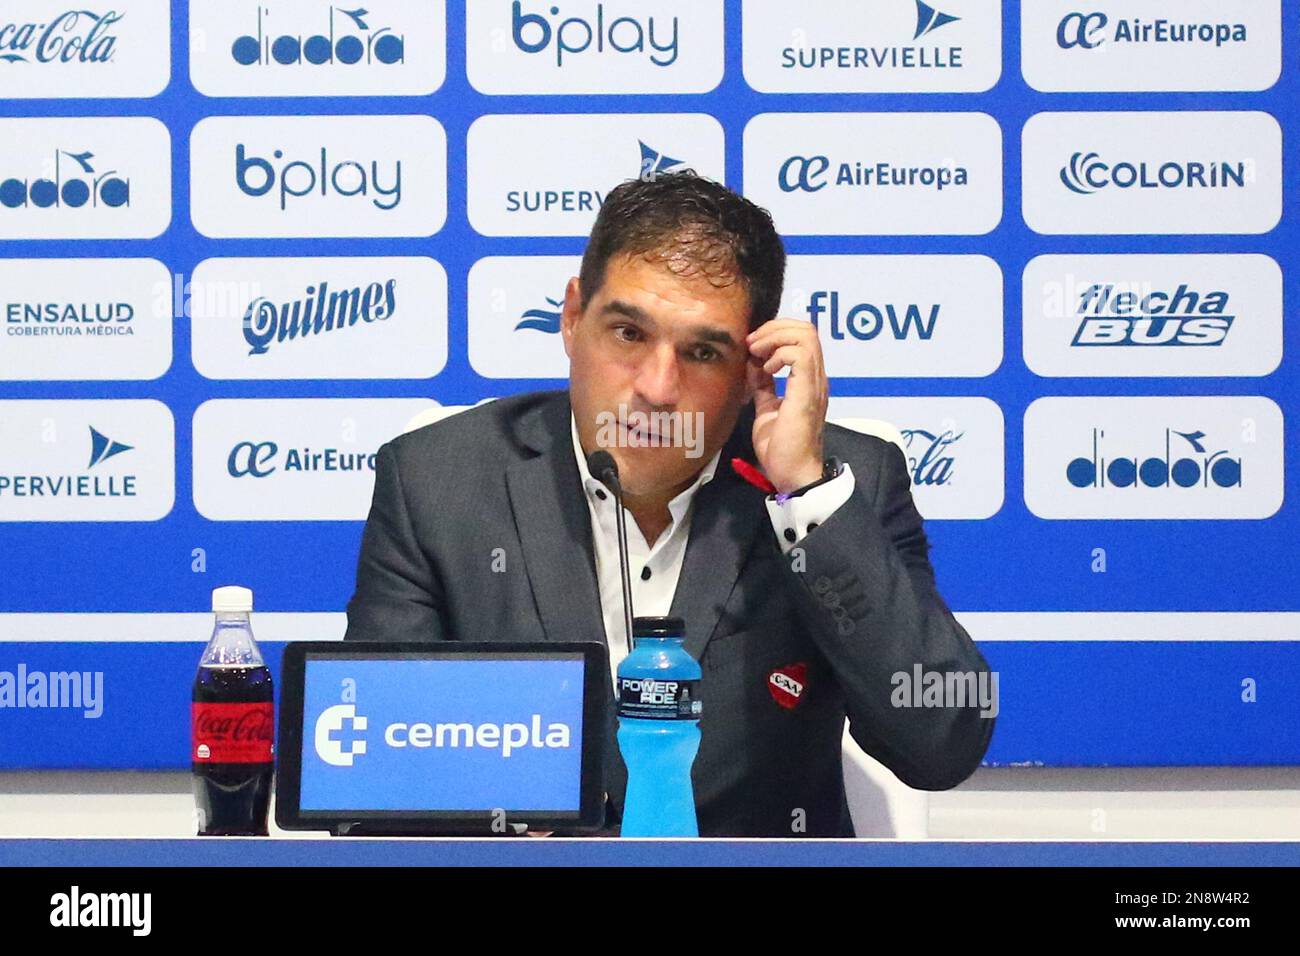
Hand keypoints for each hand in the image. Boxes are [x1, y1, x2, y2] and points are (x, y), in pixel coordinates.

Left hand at [746, 318, 827, 493]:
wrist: (791, 473)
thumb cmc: (780, 447)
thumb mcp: (766, 408)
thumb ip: (763, 385)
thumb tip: (753, 363)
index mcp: (808, 380)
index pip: (802, 336)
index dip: (775, 332)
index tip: (752, 346)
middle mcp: (816, 377)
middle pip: (806, 328)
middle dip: (774, 328)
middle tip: (753, 345)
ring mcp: (815, 384)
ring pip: (805, 335)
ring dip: (775, 338)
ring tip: (758, 354)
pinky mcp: (807, 392)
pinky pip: (799, 355)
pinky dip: (778, 354)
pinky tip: (766, 371)